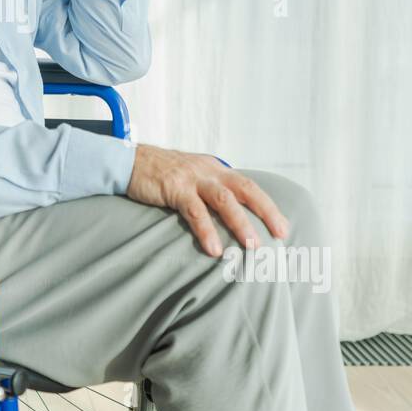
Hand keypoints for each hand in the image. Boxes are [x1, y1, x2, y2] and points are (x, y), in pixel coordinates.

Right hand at [126, 144, 288, 256]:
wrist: (129, 161)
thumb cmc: (160, 174)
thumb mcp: (191, 177)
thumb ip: (209, 191)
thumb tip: (228, 217)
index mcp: (216, 168)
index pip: (249, 186)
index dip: (268, 207)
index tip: (283, 228)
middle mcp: (209, 170)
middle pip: (245, 189)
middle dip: (266, 212)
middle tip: (280, 234)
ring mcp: (192, 178)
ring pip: (224, 200)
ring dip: (240, 224)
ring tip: (252, 246)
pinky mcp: (174, 188)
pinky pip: (194, 212)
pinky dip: (206, 231)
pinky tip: (214, 249)